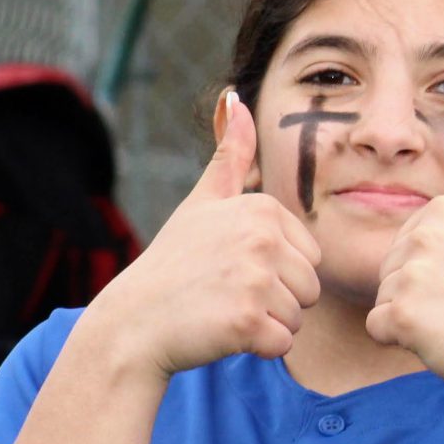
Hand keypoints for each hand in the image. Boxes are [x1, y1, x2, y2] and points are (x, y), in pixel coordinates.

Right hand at [79, 91, 322, 378]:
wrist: (133, 324)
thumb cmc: (173, 264)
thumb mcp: (203, 202)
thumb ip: (230, 154)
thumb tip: (236, 95)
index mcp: (260, 209)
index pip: (309, 256)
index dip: (276, 271)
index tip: (231, 267)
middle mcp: (261, 238)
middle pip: (310, 288)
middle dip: (275, 300)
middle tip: (225, 293)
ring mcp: (254, 279)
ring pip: (298, 318)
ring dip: (266, 325)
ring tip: (221, 310)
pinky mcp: (247, 321)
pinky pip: (283, 345)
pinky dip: (257, 348)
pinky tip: (221, 334)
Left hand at [364, 123, 443, 392]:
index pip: (411, 243)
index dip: (437, 270)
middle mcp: (425, 233)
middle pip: (393, 267)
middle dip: (419, 292)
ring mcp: (410, 272)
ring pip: (385, 296)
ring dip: (411, 317)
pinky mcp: (399, 312)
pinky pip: (378, 327)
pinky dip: (400, 340)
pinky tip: (436, 340)